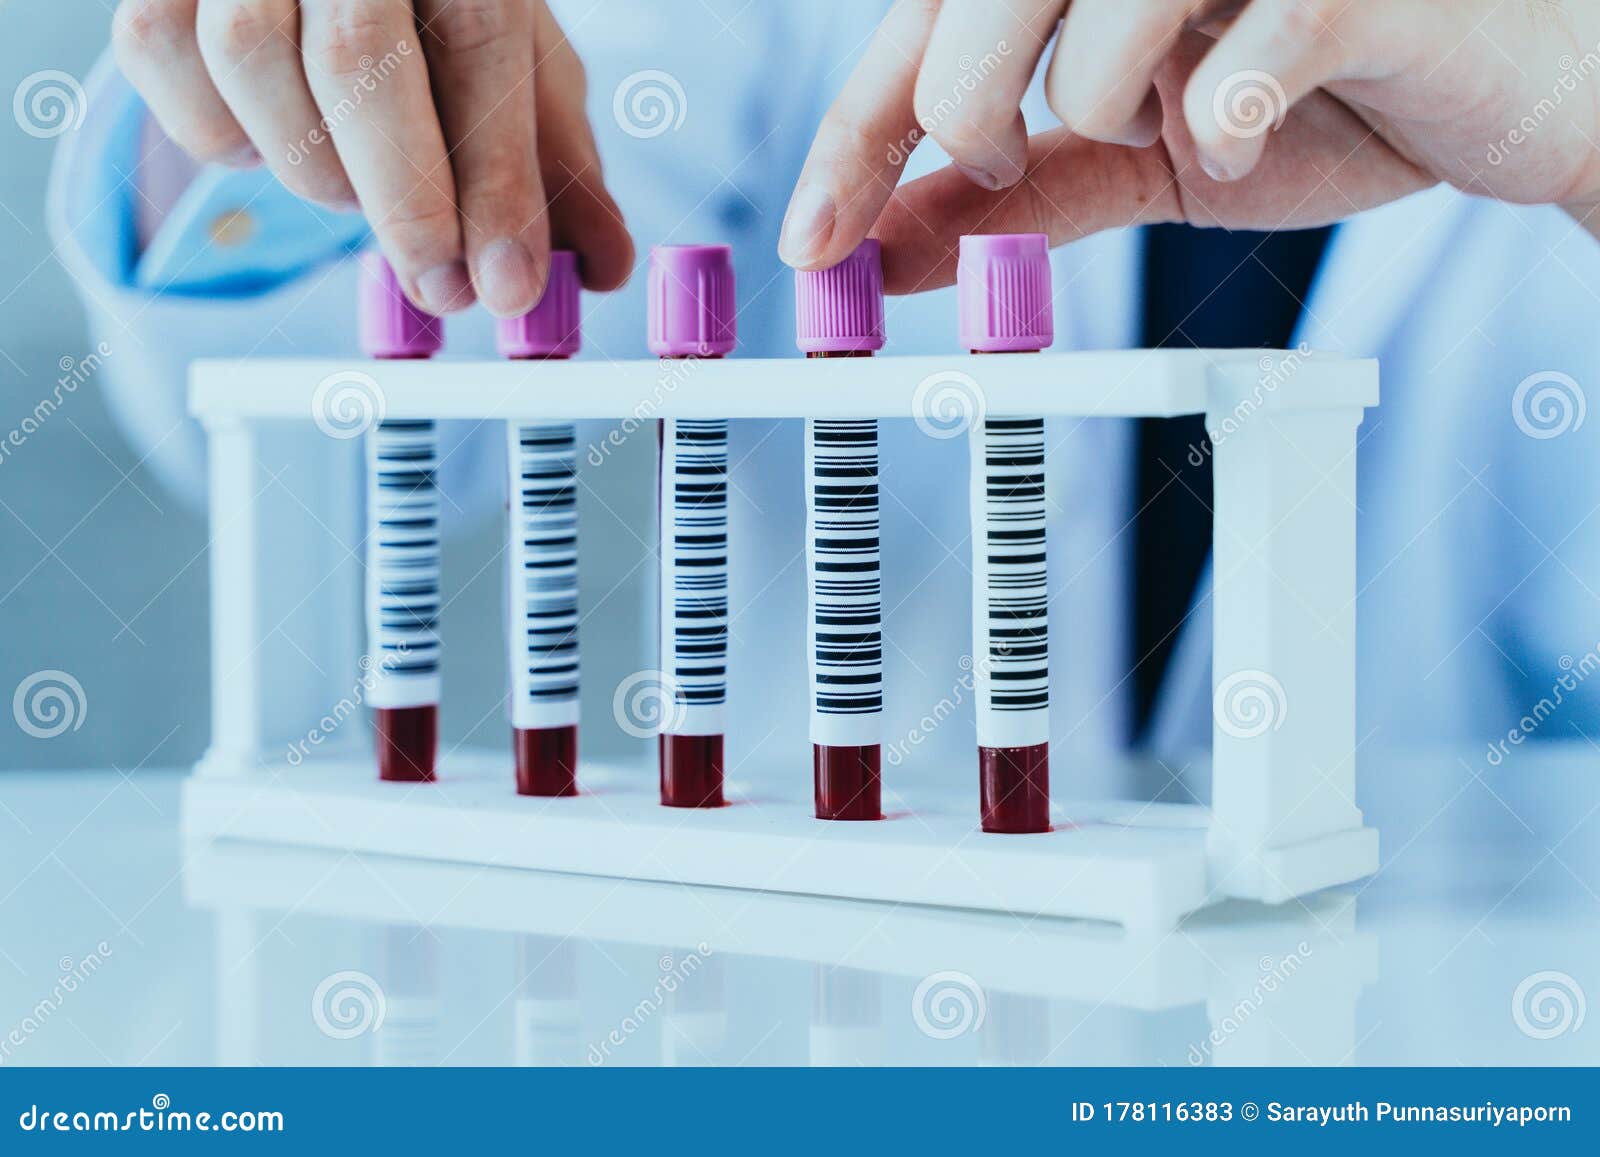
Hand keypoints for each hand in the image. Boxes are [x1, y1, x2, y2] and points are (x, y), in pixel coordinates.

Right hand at [113, 0, 632, 314]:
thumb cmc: (437, 15)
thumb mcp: (518, 72)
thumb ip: (555, 166)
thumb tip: (601, 266)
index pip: (479, 49)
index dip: (494, 180)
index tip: (509, 284)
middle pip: (356, 59)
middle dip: (407, 201)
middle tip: (443, 287)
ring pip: (250, 62)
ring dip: (317, 169)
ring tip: (365, 189)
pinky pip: (164, 63)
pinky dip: (222, 135)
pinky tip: (276, 138)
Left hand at [780, 0, 1599, 291]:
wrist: (1506, 100)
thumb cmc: (1326, 103)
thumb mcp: (1138, 161)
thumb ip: (1017, 198)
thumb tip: (878, 254)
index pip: (927, 23)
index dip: (853, 133)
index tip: (811, 244)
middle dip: (963, 104)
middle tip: (1003, 163)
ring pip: (1102, 5)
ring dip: (1101, 96)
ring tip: (1173, 125)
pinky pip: (1257, 43)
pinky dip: (1230, 113)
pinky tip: (1252, 132)